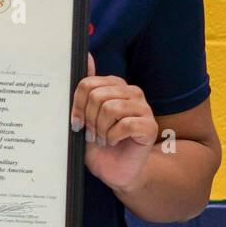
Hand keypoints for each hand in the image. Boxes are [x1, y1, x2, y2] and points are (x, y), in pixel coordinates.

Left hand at [71, 52, 158, 191]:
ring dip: (100, 129)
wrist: (115, 171)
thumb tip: (86, 56)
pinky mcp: (150, 126)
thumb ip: (86, 87)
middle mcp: (132, 93)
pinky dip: (113, 137)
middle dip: (89, 119)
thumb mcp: (86, 114)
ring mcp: (143, 108)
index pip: (88, 84)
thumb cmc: (99, 143)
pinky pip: (125, 124)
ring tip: (103, 138)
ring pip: (110, 108)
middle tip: (92, 134)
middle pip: (97, 96)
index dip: (77, 105)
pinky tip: (114, 142)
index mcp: (116, 86)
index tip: (76, 122)